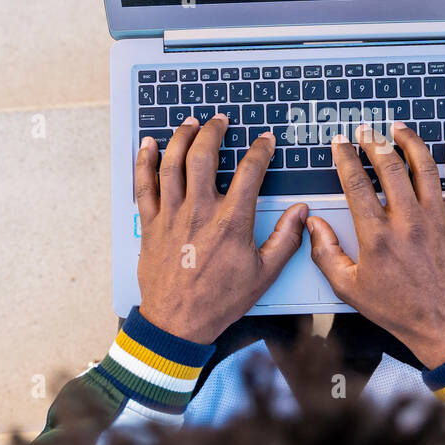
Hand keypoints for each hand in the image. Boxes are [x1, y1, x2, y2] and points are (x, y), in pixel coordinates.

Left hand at [134, 115, 307, 343]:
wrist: (178, 323)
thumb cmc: (221, 300)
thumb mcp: (264, 274)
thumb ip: (286, 239)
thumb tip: (301, 212)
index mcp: (231, 222)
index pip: (249, 172)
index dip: (260, 151)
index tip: (265, 141)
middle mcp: (199, 211)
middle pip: (203, 156)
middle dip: (213, 131)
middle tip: (220, 121)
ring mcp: (171, 215)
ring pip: (172, 163)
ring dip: (181, 137)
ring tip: (191, 123)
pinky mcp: (150, 224)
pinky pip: (144, 185)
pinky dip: (145, 161)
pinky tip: (149, 144)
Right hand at [307, 122, 444, 366]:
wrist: (441, 323)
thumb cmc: (395, 308)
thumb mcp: (348, 287)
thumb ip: (325, 253)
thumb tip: (313, 224)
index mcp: (377, 236)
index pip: (356, 183)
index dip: (345, 157)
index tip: (340, 144)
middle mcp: (407, 221)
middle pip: (390, 167)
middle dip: (374, 142)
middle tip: (365, 131)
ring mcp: (436, 219)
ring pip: (424, 167)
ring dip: (410, 142)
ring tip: (398, 128)